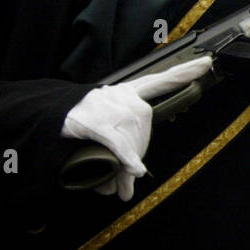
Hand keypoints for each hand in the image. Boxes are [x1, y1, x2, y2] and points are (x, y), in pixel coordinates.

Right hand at [61, 56, 212, 200]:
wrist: (42, 116)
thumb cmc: (77, 120)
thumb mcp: (105, 125)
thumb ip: (124, 149)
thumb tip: (131, 183)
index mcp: (126, 92)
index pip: (159, 80)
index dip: (183, 73)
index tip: (206, 63)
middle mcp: (121, 96)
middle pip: (144, 130)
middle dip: (136, 155)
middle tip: (124, 178)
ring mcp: (108, 106)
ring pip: (131, 142)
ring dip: (126, 167)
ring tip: (115, 186)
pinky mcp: (94, 121)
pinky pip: (117, 142)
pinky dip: (126, 158)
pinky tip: (134, 170)